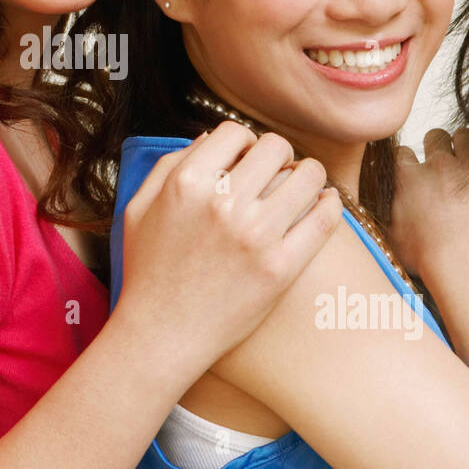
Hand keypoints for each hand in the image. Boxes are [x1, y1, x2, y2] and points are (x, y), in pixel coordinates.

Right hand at [117, 122, 340, 376]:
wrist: (161, 337)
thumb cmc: (147, 272)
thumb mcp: (138, 209)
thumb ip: (168, 165)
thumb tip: (209, 139)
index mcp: (187, 183)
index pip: (234, 132)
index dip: (243, 143)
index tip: (245, 160)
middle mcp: (222, 203)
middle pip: (275, 147)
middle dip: (278, 155)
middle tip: (277, 173)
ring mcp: (255, 236)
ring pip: (308, 175)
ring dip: (308, 175)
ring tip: (303, 187)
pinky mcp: (281, 268)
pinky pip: (325, 218)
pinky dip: (330, 204)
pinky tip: (323, 206)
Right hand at [389, 129, 468, 286]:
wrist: (462, 261)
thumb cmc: (426, 255)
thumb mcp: (390, 234)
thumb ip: (387, 211)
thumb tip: (384, 207)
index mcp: (407, 178)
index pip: (402, 153)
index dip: (408, 161)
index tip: (412, 171)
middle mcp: (438, 166)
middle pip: (435, 136)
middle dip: (438, 144)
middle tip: (443, 161)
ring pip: (466, 136)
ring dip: (466, 142)